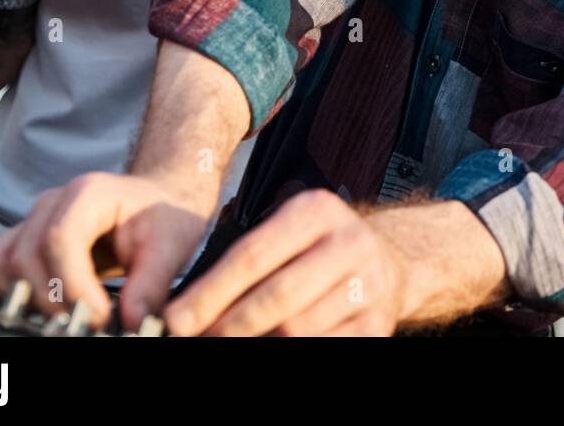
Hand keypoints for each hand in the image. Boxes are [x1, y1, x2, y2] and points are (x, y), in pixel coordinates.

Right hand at [0, 172, 209, 329]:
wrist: (155, 203)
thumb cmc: (163, 220)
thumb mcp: (172, 246)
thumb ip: (151, 284)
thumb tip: (131, 323)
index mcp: (89, 194)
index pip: (59, 238)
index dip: (71, 285)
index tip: (97, 318)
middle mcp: (52, 203)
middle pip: (24, 255)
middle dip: (51, 299)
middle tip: (85, 324)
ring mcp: (32, 221)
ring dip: (26, 297)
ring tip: (65, 317)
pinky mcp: (23, 241)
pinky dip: (7, 291)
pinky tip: (41, 308)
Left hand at [165, 189, 407, 336]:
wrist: (387, 262)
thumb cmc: (315, 249)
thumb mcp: (287, 232)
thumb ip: (245, 258)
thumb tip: (188, 305)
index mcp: (317, 211)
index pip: (252, 255)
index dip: (209, 292)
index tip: (176, 320)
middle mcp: (350, 242)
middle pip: (277, 297)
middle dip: (229, 325)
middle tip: (198, 340)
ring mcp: (369, 284)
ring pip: (300, 329)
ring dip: (258, 342)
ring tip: (231, 342)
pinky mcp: (378, 323)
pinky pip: (326, 347)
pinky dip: (292, 352)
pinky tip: (270, 346)